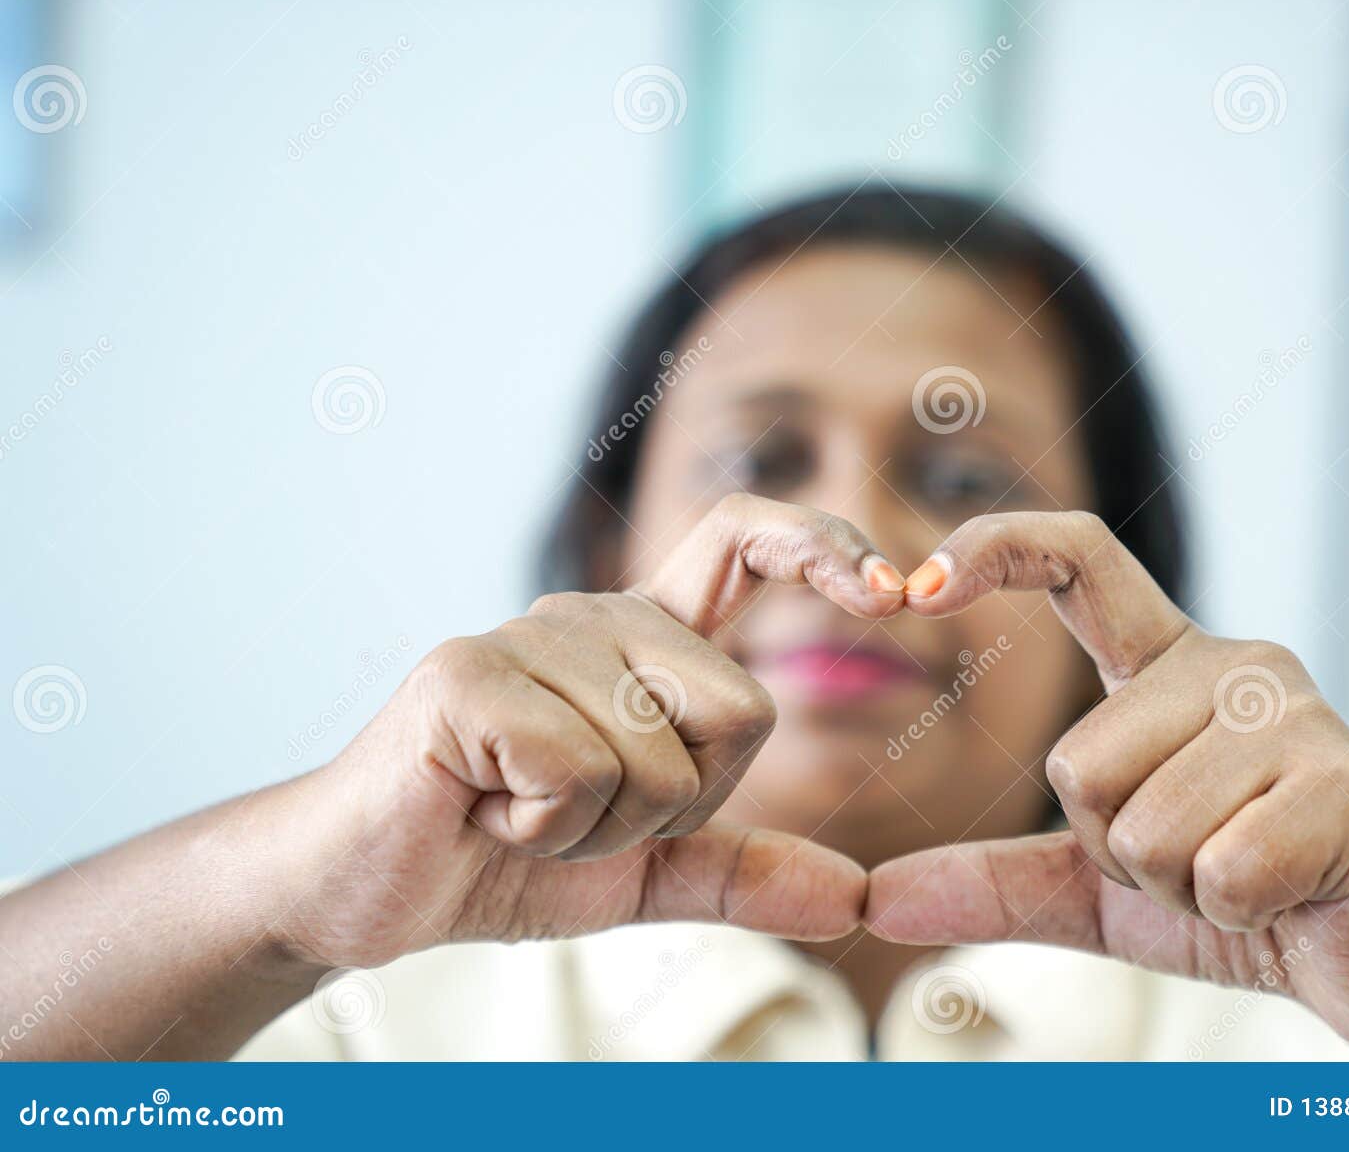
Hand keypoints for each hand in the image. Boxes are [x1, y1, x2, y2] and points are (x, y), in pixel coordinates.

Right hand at [283, 493, 903, 969]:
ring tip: (517, 812)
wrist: (364, 889)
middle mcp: (594, 615)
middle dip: (680, 805)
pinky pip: (581, 776)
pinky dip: (544, 831)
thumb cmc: (498, 857)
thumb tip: (854, 897)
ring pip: (662, 760)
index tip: (894, 589)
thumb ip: (740, 870)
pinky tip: (482, 811)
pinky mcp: (467, 676)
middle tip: (578, 812)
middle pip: (742, 710)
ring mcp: (529, 636)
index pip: (745, 541)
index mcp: (641, 639)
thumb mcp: (640, 872)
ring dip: (600, 831)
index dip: (823, 545)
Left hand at [867, 511, 1348, 1058]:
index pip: (1077, 559)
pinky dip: (1236, 913)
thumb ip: (993, 879)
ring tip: (1250, 876)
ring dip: (1179, 887)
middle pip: (1078, 765)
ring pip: (1141, 825)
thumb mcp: (1099, 888)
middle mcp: (1232, 666)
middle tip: (1202, 862)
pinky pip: (1216, 871)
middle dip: (1118, 852)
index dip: (992, 548)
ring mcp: (1296, 716)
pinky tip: (1292, 896)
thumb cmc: (1245, 900)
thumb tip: (875, 898)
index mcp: (1169, 666)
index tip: (915, 585)